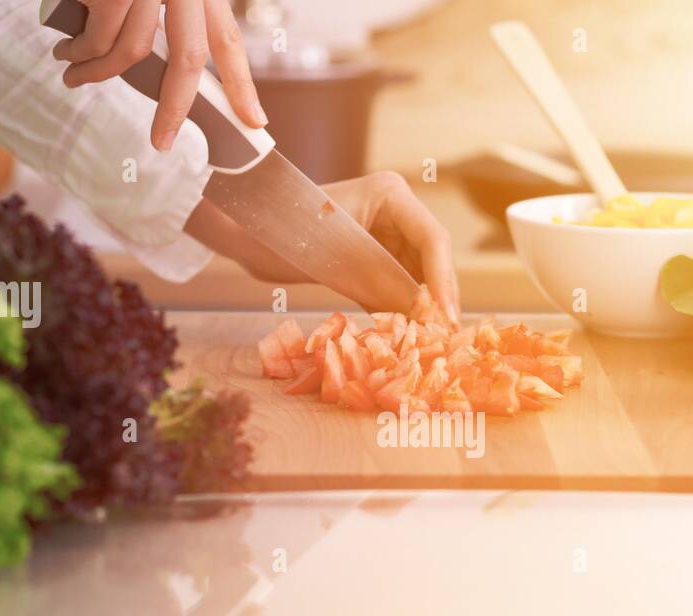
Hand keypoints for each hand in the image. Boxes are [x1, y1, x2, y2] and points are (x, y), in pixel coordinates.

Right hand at [53, 0, 265, 151]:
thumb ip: (170, 7)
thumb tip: (170, 61)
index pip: (228, 39)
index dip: (243, 84)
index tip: (256, 123)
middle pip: (188, 59)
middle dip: (176, 108)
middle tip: (163, 142)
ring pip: (130, 53)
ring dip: (99, 75)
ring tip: (74, 75)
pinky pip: (95, 35)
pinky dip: (80, 53)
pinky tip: (66, 51)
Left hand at [185, 171, 460, 321]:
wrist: (245, 234)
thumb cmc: (281, 235)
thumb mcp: (335, 262)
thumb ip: (380, 286)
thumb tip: (419, 318)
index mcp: (390, 195)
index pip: (434, 240)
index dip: (444, 282)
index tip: (446, 319)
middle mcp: (396, 212)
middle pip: (433, 260)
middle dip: (439, 300)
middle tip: (447, 340)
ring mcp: (386, 235)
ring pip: (418, 277)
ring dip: (422, 310)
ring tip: (432, 344)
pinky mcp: (373, 258)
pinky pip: (396, 287)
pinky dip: (400, 311)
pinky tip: (407, 338)